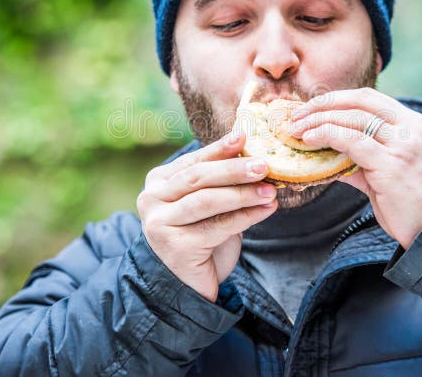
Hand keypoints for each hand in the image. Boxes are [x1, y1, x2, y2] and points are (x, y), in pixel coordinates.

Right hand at [136, 131, 277, 301]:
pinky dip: (246, 216)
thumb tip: (248, 148)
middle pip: (198, 178)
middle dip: (234, 169)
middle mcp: (151, 200)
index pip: (193, 161)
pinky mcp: (175, 247)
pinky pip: (217, 226)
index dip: (219, 149)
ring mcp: (160, 224)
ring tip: (269, 190)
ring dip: (242, 193)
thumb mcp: (208, 202)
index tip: (244, 137)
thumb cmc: (201, 237)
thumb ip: (219, 180)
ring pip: (207, 201)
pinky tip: (266, 209)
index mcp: (158, 182)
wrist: (188, 284)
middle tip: (263, 165)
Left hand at [291, 88, 421, 248]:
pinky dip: (326, 135)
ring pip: (352, 118)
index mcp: (413, 124)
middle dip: (323, 105)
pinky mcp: (391, 164)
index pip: (369, 98)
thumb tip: (329, 156)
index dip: (337, 98)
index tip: (313, 107)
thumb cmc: (417, 206)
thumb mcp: (392, 172)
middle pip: (358, 102)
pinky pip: (351, 141)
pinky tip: (310, 140)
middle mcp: (410, 128)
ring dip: (318, 120)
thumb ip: (364, 160)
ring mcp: (402, 145)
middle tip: (297, 115)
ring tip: (296, 129)